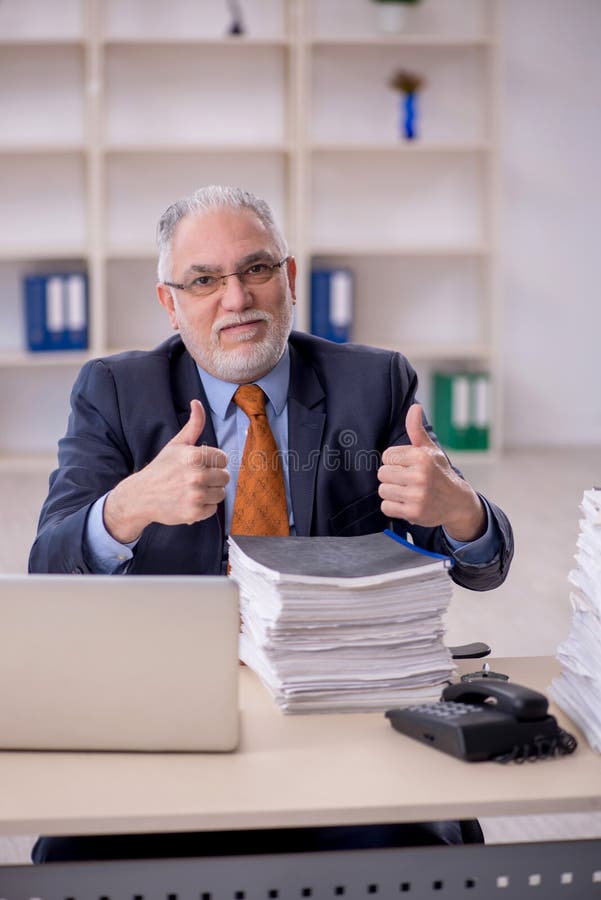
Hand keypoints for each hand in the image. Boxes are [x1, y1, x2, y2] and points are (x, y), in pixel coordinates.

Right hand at [103, 399, 228, 542]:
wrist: (141, 496)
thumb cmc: (161, 468)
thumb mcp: (176, 444)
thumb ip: (193, 425)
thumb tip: (197, 402)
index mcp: (194, 456)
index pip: (222, 459)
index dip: (212, 462)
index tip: (199, 465)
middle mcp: (196, 476)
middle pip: (225, 477)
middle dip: (213, 477)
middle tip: (195, 479)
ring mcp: (196, 495)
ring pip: (221, 493)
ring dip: (209, 493)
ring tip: (192, 490)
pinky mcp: (194, 513)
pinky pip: (213, 509)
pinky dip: (204, 507)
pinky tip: (189, 501)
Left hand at [377, 403, 485, 541]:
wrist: (457, 502)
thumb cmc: (439, 473)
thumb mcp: (430, 449)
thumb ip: (416, 429)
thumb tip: (415, 406)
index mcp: (421, 457)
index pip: (386, 456)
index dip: (395, 462)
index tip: (408, 466)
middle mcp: (419, 476)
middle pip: (382, 474)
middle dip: (392, 477)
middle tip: (407, 480)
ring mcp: (416, 495)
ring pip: (383, 490)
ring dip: (392, 492)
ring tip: (408, 491)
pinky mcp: (413, 513)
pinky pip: (386, 507)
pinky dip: (393, 506)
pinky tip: (407, 502)